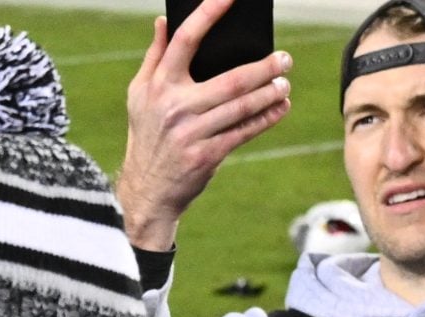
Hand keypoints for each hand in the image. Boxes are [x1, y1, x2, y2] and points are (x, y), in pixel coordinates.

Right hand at [117, 0, 294, 249]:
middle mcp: (174, 107)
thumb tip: (162, 21)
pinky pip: (244, 132)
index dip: (209, 14)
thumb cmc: (146, 135)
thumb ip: (154, 57)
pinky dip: (265, 119)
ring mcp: (191, 133)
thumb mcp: (139, 96)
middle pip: (231, 80)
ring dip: (270, 94)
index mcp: (157, 85)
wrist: (147, 191)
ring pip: (242, 107)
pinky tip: (279, 109)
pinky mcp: (206, 155)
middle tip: (285, 59)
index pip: (186, 40)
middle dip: (264, 68)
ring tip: (284, 84)